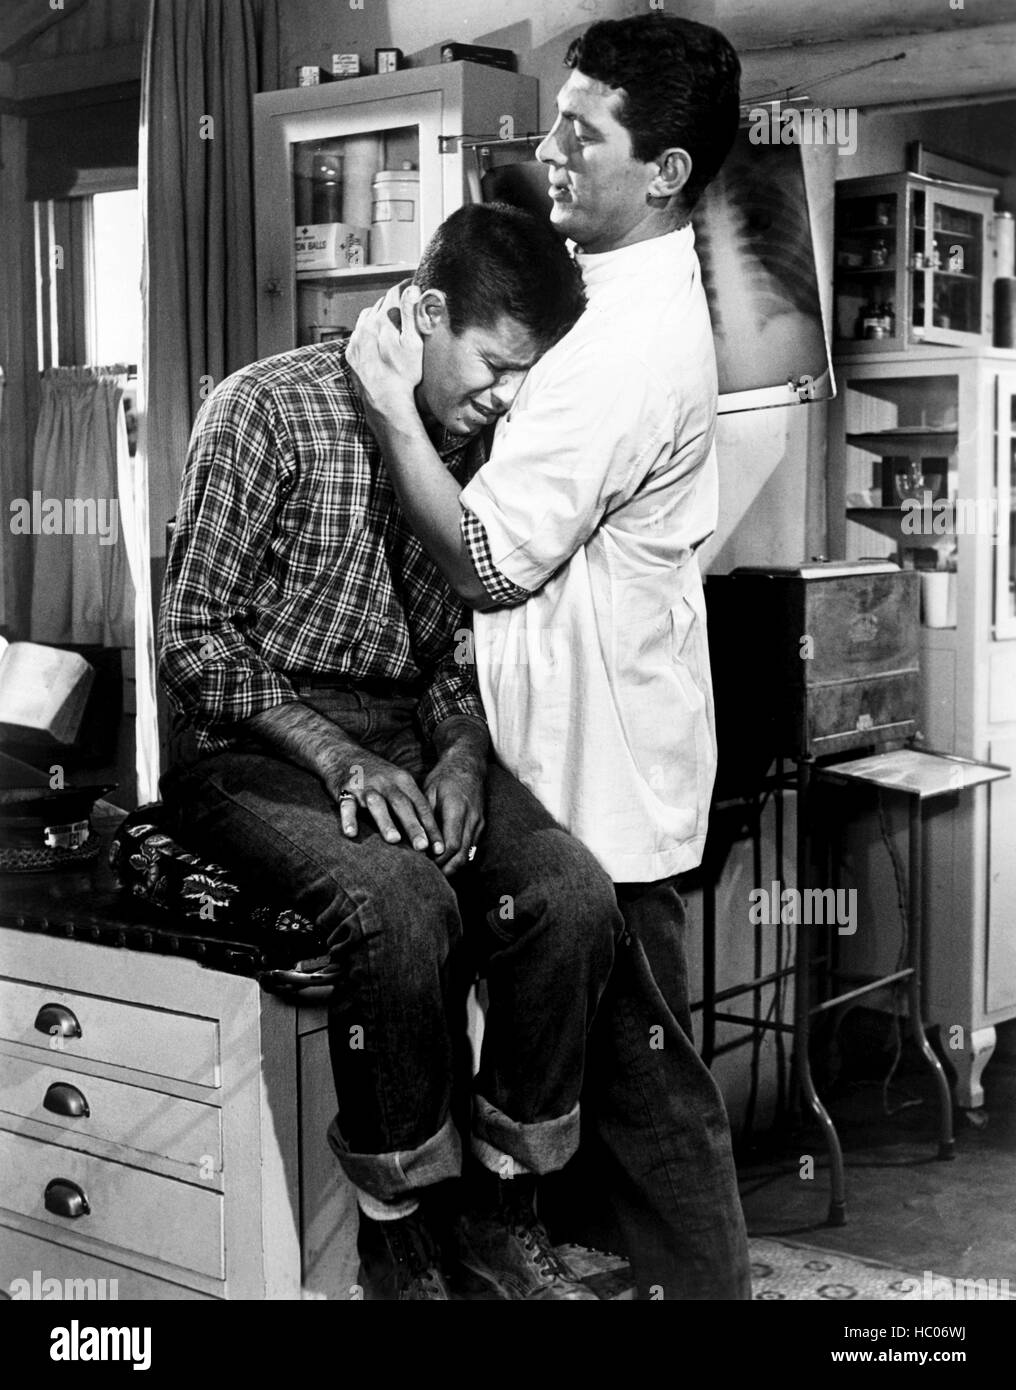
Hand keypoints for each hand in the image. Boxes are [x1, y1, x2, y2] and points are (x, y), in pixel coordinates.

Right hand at [324, 750, 443, 852]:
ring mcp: (365, 785)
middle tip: (423, 847)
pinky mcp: (345, 789)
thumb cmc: (376, 777)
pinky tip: (351, 833)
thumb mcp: (397, 783)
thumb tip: (428, 837)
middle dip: (413, 826)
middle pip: (402, 804)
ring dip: (386, 822)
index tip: (440, 848)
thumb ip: (410, 805)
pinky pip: (347, 805)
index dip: (431, 827)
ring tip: (394, 840)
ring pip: (377, 804)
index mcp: (403, 781)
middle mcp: (386, 782)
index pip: (421, 806)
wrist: (343, 753)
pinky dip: (349, 819)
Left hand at [346, 282, 422, 418]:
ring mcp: (356, 340)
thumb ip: (411, 314)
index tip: (413, 285)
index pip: (394, 293)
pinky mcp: (351, 353)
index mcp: (382, 320)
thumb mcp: (414, 343)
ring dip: (380, 315)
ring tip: (392, 322)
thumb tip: (410, 290)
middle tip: (406, 306)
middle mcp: (365, 327)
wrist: (385, 401)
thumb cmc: (404, 374)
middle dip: (393, 302)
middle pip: (380, 304)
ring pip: (368, 317)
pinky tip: (378, 338)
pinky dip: (368, 330)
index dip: (405, 287)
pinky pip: (359, 333)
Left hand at [423, 750, 485, 876]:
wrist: (469, 764)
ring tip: (435, 874)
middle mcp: (472, 819)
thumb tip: (416, 840)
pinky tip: (445, 862)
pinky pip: (471, 848)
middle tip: (427, 877)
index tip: (422, 865)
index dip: (437, 860)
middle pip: (461, 855)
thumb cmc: (444, 776)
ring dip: (452, 867)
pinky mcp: (481, 825)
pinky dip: (459, 858)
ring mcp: (479, 823)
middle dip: (445, 869)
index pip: (451, 845)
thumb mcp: (429, 791)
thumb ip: (426, 816)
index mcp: (457, 809)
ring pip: (468, 854)